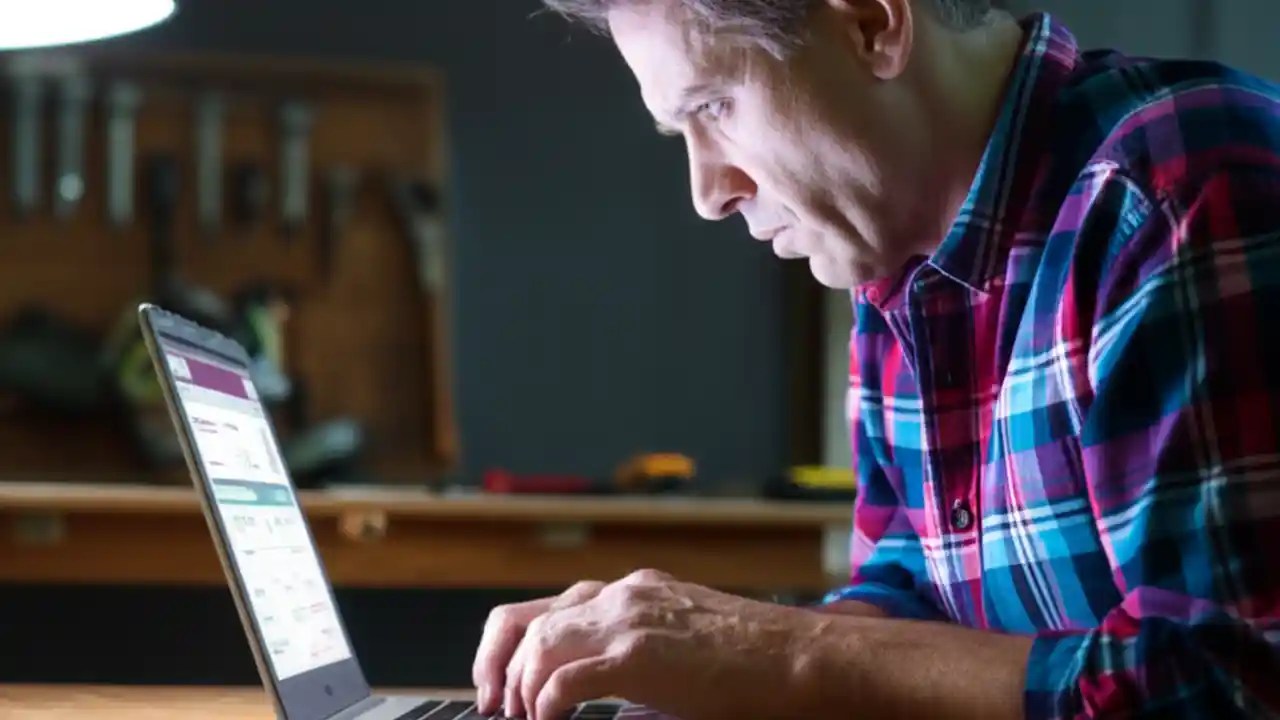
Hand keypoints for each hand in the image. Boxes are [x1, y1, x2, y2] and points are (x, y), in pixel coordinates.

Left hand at [479, 569, 825, 719]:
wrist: (804, 658)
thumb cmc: (758, 663)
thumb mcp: (683, 653)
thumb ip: (638, 666)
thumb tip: (600, 704)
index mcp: (634, 593)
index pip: (551, 609)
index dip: (513, 648)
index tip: (502, 687)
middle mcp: (623, 596)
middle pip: (528, 619)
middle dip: (497, 665)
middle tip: (493, 707)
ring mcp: (630, 620)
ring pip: (539, 643)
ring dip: (519, 687)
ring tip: (521, 719)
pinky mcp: (639, 654)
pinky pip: (567, 677)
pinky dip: (547, 701)